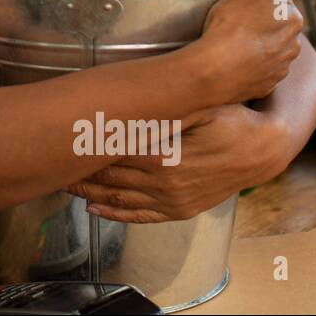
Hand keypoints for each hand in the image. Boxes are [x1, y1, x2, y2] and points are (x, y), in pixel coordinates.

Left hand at [63, 103, 284, 222]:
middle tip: (53, 161)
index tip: (65, 139)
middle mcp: (164, 183)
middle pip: (110, 177)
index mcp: (164, 155)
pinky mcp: (180, 210)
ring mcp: (172, 200)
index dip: (87, 146)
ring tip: (64, 184)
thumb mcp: (199, 106)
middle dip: (80, 170)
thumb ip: (166, 107)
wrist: (262, 150)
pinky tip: (94, 209)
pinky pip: (141, 216)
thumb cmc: (230, 120)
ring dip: (90, 192)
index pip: (113, 152)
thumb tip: (135, 98)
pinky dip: (115, 214)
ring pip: (120, 199)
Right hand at [189, 0, 303, 105]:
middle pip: (277, 29)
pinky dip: (249, 67)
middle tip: (237, 24)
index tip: (245, 6)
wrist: (215, 68)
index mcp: (294, 21)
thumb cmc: (233, 24)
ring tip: (232, 45)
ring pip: (270, 52)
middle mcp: (293, 47)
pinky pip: (258, 72)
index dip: (263, 3)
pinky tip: (233, 62)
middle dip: (263, 26)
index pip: (282, 4)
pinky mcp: (263, 87)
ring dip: (257, 47)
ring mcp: (278, 70)